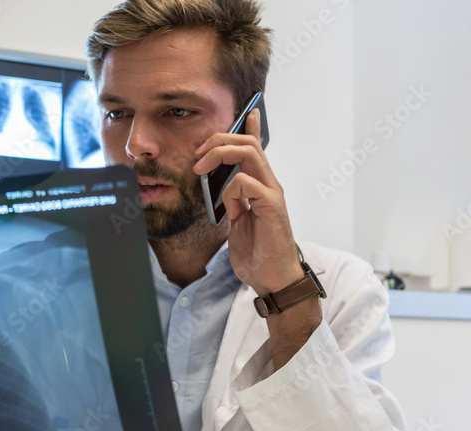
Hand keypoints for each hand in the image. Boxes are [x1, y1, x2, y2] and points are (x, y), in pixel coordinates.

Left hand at [192, 108, 302, 295]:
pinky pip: (245, 183)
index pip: (257, 147)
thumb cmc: (258, 253)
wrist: (272, 278)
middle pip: (247, 143)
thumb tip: (217, 187)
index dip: (251, 127)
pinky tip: (230, 211)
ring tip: (201, 169)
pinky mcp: (272, 205)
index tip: (247, 112)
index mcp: (260, 186)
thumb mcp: (237, 222)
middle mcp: (269, 184)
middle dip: (218, 141)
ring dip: (219, 155)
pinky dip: (229, 191)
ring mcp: (272, 193)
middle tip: (197, 156)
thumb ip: (231, 202)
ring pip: (248, 153)